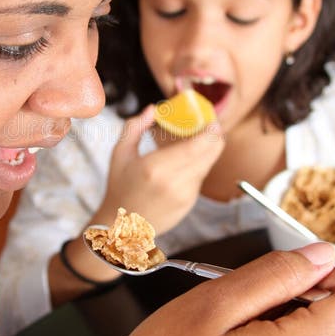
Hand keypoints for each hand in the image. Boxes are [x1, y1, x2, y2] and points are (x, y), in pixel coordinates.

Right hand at [93, 105, 224, 233]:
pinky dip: (197, 167)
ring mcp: (184, 195)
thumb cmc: (120, 187)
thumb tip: (152, 109)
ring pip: (208, 165)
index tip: (211, 120)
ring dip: (206, 151)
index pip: (198, 145)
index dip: (210, 131)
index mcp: (155, 167)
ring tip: (195, 142)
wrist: (124, 226)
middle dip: (214, 137)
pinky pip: (200, 178)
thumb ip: (135, 127)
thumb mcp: (120, 153)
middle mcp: (174, 182)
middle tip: (210, 126)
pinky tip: (184, 162)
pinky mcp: (190, 203)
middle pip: (210, 153)